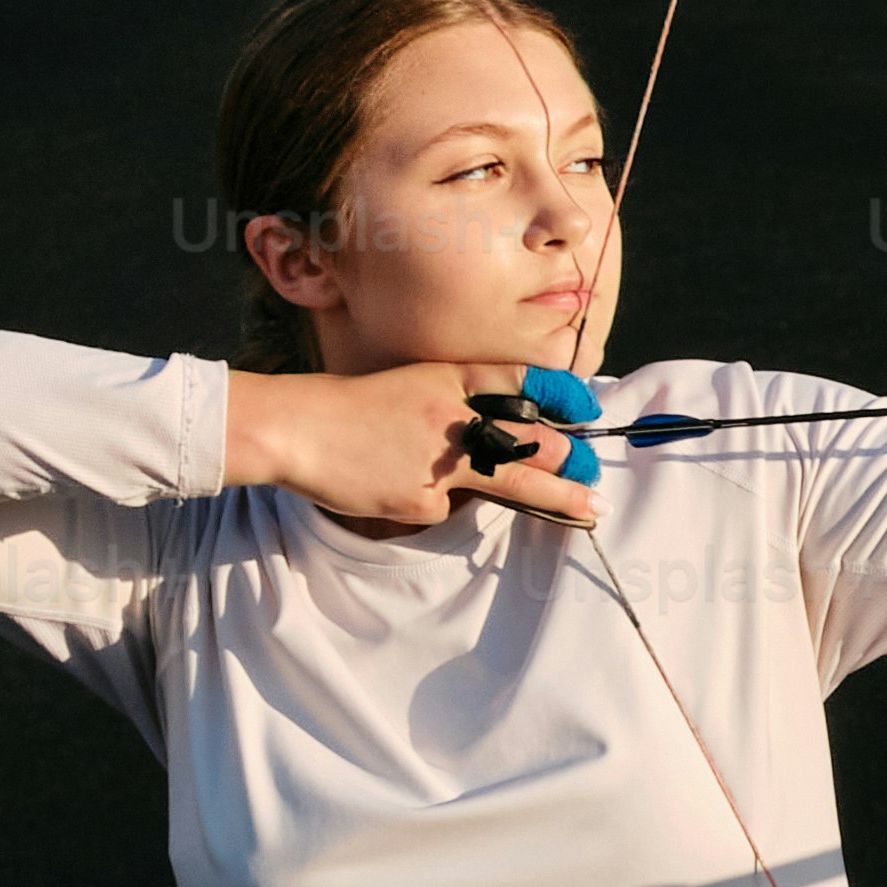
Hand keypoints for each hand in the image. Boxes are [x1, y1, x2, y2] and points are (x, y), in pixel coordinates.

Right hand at [226, 359, 601, 534]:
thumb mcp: (408, 388)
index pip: (520, 380)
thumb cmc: (348, 408)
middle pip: (531, 439)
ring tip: (590, 508)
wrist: (294, 428)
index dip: (560, 395)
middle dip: (568, 460)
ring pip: (514, 482)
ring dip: (557, 497)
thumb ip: (451, 407)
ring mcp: (442, 459)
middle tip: (592, 475)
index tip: (587, 409)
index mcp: (448, 378)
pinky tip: (398, 488)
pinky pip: (445, 507)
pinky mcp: (424, 498)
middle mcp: (455, 415)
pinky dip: (432, 502)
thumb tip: (494, 438)